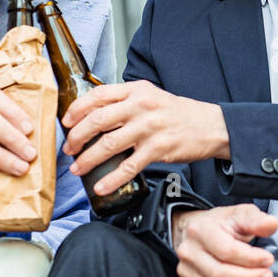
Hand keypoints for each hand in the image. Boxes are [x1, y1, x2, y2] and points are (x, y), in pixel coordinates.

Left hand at [63, 81, 229, 197]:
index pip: (98, 95)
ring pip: (108, 145)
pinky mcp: (158, 150)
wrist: (211, 126)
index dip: (77, 109)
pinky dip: (111, 179)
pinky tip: (100, 186)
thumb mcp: (151, 96)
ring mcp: (149, 129)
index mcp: (137, 90)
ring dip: (87, 160)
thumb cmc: (178, 113)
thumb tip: (94, 115)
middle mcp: (141, 107)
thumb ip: (126, 100)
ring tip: (78, 168)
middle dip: (77, 137)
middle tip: (69, 148)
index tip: (66, 122)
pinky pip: (128, 167)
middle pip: (97, 121)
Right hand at [171, 204, 277, 276]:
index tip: (268, 259)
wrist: (198, 232)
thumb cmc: (221, 225)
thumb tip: (271, 224)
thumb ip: (257, 220)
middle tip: (267, 274)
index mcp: (200, 231)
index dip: (252, 259)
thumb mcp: (241, 214)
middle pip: (221, 275)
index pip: (227, 251)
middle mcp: (188, 252)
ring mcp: (186, 272)